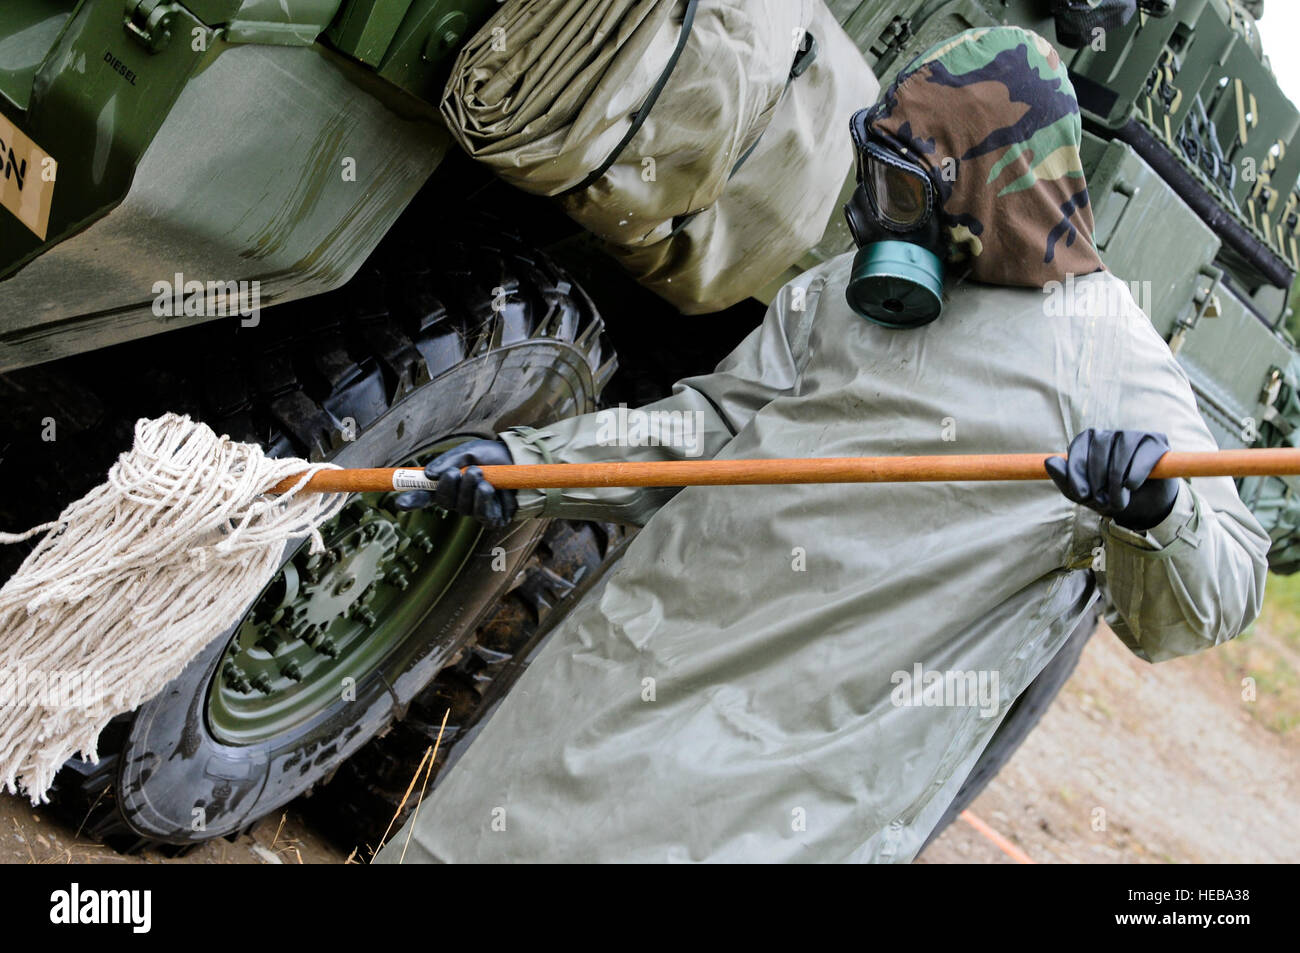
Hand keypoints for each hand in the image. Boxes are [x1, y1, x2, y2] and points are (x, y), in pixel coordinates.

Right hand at [394, 439, 516, 526]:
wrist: (521, 460)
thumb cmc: (492, 456)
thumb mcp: (467, 452)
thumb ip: (448, 461)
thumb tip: (429, 474)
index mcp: (449, 485)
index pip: (425, 496)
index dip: (411, 500)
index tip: (398, 502)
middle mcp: (459, 500)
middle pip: (444, 501)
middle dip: (447, 487)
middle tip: (456, 472)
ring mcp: (475, 511)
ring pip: (463, 507)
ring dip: (469, 489)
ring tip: (479, 473)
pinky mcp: (493, 519)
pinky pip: (482, 515)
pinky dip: (482, 501)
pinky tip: (487, 489)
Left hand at [1045, 429, 1179, 531]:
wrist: (1143, 508)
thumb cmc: (1109, 497)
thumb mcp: (1083, 495)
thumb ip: (1065, 479)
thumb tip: (1049, 461)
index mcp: (1090, 442)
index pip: (1079, 444)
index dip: (1077, 469)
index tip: (1081, 494)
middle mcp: (1111, 434)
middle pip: (1100, 445)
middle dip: (1097, 477)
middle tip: (1101, 500)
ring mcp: (1135, 435)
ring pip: (1122, 448)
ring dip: (1116, 478)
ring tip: (1118, 500)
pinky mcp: (1157, 442)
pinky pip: (1143, 453)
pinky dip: (1135, 473)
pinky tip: (1132, 487)